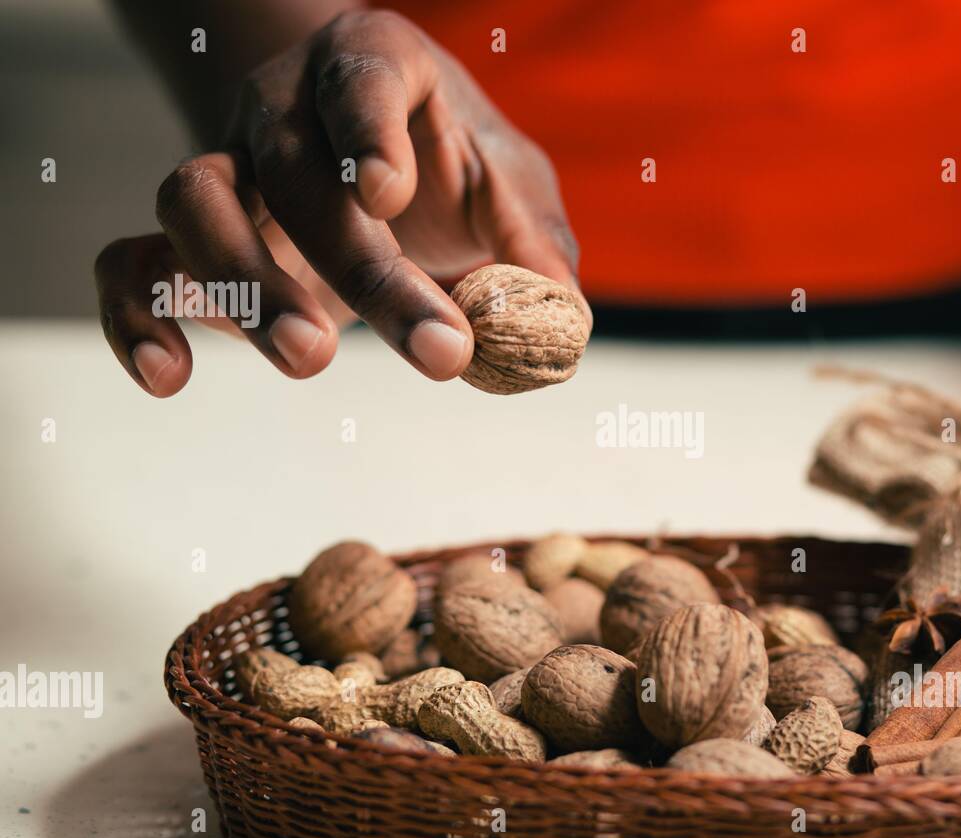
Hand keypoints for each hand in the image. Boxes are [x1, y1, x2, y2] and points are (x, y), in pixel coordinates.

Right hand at [96, 10, 577, 396]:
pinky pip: (129, 260)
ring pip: (193, 199)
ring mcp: (227, 166)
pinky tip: (169, 377)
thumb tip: (562, 327)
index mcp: (373, 69)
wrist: (360, 144)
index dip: (366, 133)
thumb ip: (535, 245)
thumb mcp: (506, 184)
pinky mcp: (188, 237)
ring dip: (243, 283)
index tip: (386, 194)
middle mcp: (286, 109)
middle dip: (365, 269)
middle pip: (295, 172)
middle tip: (438, 350)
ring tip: (310, 357)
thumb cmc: (446, 160)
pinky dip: (134, 316)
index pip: (359, 85)